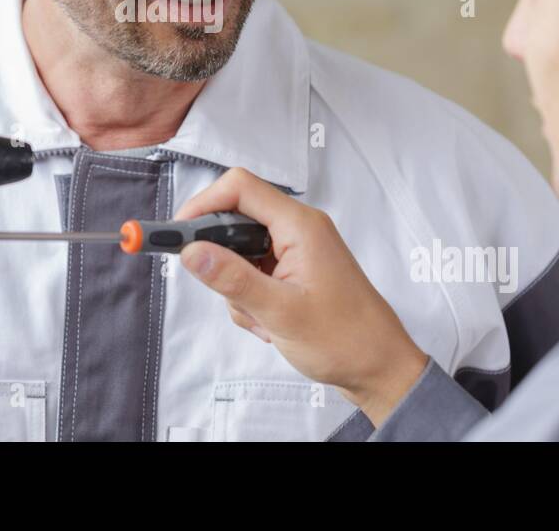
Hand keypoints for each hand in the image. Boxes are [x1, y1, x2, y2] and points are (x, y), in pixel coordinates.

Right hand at [175, 168, 427, 427]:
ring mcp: (297, 251)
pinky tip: (270, 326)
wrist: (380, 369)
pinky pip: (254, 273)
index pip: (239, 188)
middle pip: (236, 220)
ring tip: (262, 321)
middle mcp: (299, 229)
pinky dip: (251, 300)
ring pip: (241, 253)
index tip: (178, 235)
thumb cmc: (344, 340)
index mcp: (300, 225)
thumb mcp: (279, 312)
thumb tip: (190, 252)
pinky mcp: (295, 271)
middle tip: (222, 291)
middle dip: (221, 259)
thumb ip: (232, 279)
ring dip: (238, 289)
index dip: (203, 204)